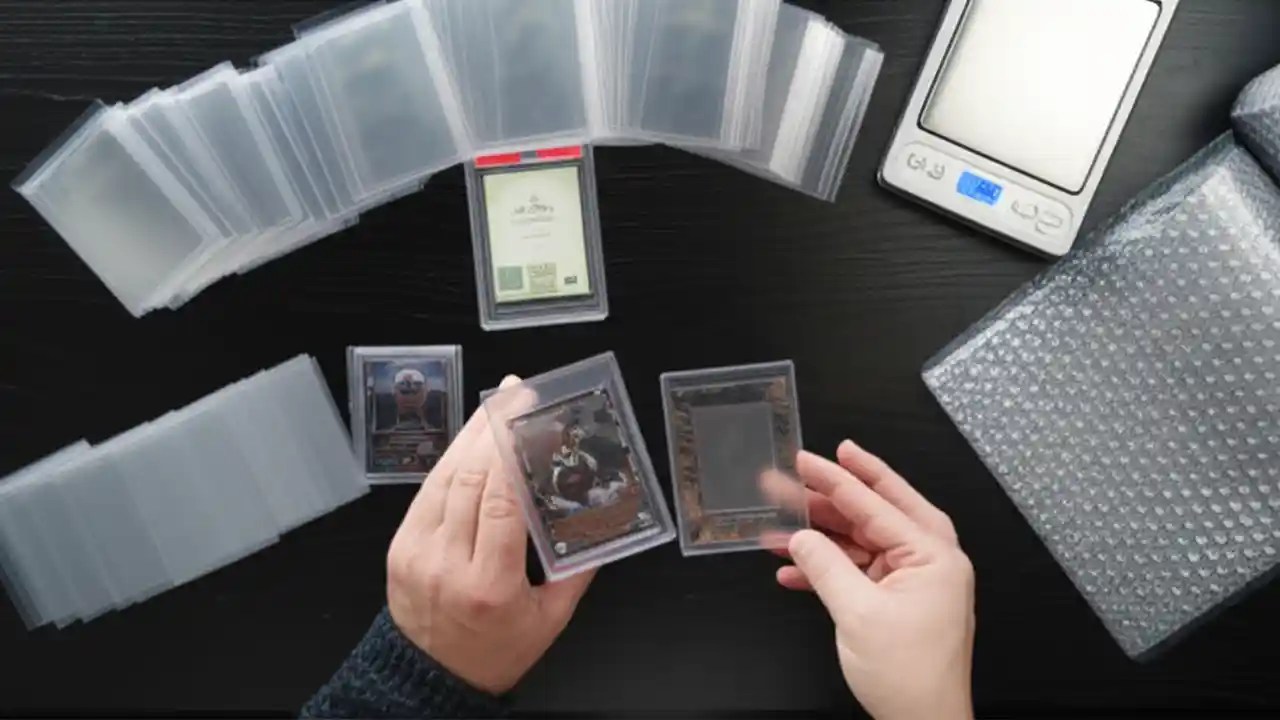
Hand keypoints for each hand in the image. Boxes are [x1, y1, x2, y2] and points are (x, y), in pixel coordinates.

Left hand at [386, 376, 594, 694]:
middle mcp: (448, 564)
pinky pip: (428, 490)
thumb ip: (578, 566)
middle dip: (496, 429)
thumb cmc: (495, 650)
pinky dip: (452, 458)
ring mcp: (418, 552)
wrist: (432, 677)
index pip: (500, 505)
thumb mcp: (551, 618)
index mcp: (490, 586)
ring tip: (498, 403)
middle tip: (521, 394)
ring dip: (473, 434)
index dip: (517, 455)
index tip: (537, 421)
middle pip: (470, 480)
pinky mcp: (401, 545)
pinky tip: (471, 437)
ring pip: (445, 476)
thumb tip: (600, 513)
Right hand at [777, 441, 974, 719]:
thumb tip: (800, 537)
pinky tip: (793, 570)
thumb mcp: (857, 614)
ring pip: (863, 542)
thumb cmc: (909, 678)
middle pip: (875, 512)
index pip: (876, 504)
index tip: (806, 460)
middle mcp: (930, 561)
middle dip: (833, 495)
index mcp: (934, 556)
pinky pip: (859, 571)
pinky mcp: (898, 602)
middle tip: (800, 472)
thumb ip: (825, 567)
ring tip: (781, 525)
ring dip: (821, 536)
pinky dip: (827, 569)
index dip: (836, 479)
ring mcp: (914, 581)